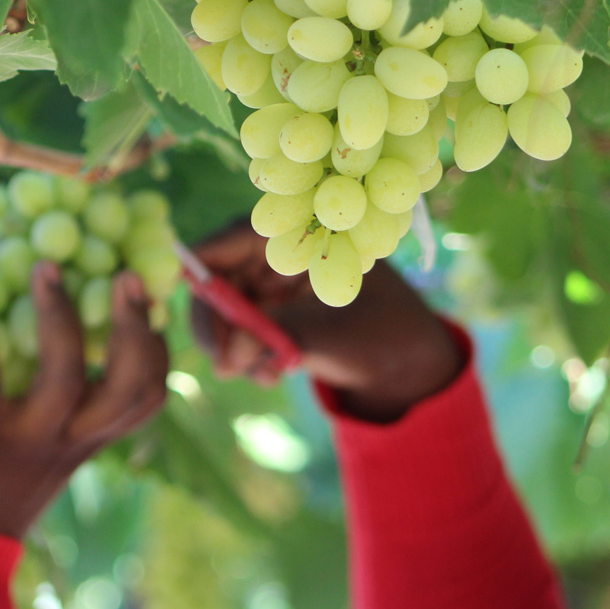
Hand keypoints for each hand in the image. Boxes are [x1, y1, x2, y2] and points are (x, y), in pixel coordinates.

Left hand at [0, 264, 169, 541]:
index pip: (146, 397)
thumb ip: (49, 408)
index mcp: (84, 441)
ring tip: (46, 269)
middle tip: (125, 275)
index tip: (146, 297)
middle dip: (135, 328)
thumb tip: (41, 332)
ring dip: (58, 317)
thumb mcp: (35, 452)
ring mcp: (24, 443)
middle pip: (129, 387)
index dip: (156, 347)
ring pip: (64, 379)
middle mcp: (67, 442)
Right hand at [189, 222, 464, 422]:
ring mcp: (272, 285)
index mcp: (304, 234)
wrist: (410, 364)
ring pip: (224, 308)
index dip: (206, 266)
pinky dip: (245, 356)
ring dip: (231, 346)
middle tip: (225, 364)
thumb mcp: (340, 337)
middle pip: (220, 275)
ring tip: (262, 374)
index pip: (234, 236)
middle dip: (216, 321)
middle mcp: (280, 253)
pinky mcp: (269, 316)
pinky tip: (270, 374)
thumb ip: (284, 340)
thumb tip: (230, 356)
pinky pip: (237, 332)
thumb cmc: (389, 336)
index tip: (199, 307)